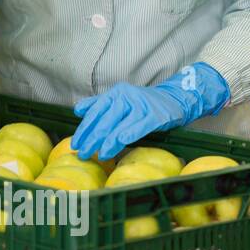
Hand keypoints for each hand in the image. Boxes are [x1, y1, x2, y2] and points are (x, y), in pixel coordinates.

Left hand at [71, 62, 230, 160]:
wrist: (173, 99)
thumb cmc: (142, 104)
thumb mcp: (120, 100)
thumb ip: (99, 104)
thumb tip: (78, 110)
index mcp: (115, 93)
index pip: (94, 112)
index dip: (84, 129)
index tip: (75, 143)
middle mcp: (125, 97)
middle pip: (104, 121)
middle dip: (91, 140)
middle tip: (83, 154)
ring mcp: (140, 106)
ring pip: (118, 127)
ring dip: (106, 143)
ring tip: (99, 155)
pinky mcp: (155, 116)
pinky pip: (137, 128)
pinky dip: (126, 137)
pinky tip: (117, 146)